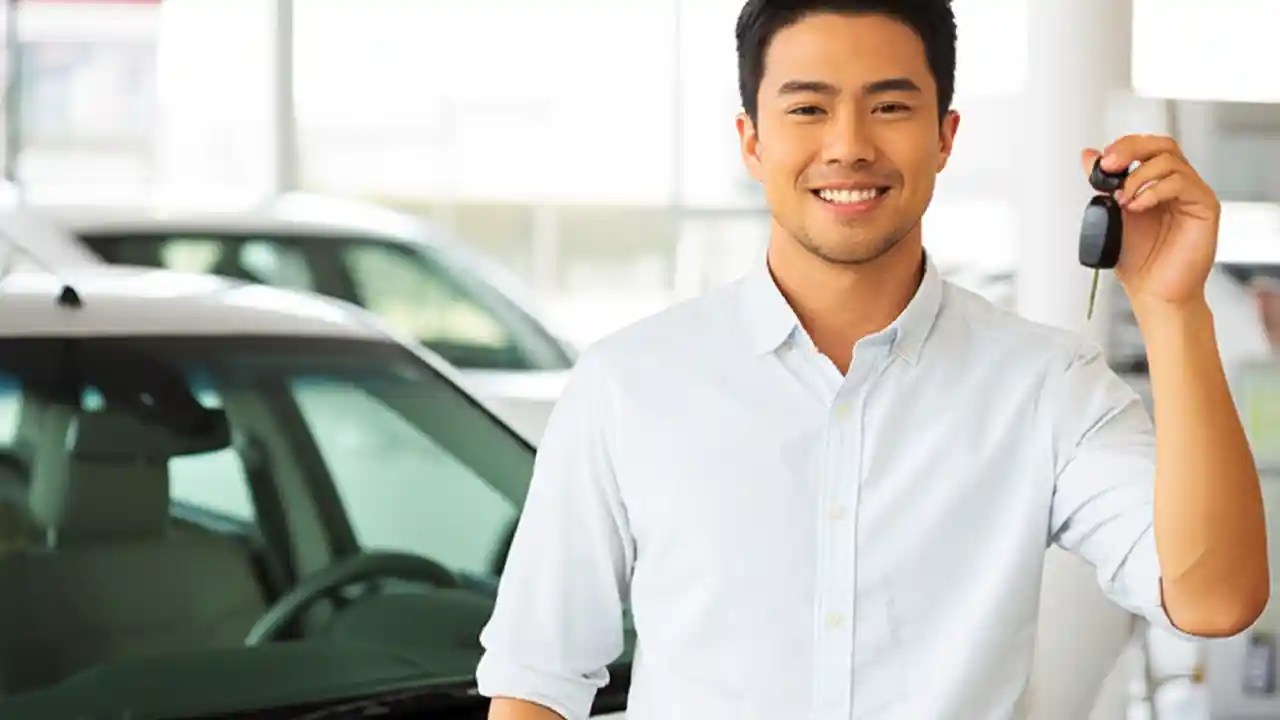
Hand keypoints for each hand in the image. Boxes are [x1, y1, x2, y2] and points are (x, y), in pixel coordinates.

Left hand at [1081, 135, 1220, 308]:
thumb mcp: (1111, 213)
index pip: (1148, 147)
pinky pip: (1182, 183)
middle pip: (1162, 145)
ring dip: (1138, 176)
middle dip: (1131, 150)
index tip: (1101, 161)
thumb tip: (1087, 154)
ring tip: (1123, 201)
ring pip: (1170, 161)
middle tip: (1109, 166)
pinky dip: (1155, 190)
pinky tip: (1138, 207)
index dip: (1125, 147)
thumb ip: (1103, 184)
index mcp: (1158, 183)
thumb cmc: (1138, 260)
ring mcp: (1193, 194)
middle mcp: (1178, 185)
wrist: (1154, 293)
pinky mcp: (1205, 207)